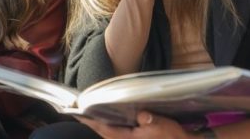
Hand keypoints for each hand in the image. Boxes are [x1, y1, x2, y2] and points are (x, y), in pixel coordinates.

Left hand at [76, 112, 193, 138]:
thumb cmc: (171, 138)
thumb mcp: (162, 126)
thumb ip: (150, 121)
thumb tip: (142, 115)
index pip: (104, 128)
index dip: (90, 121)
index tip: (78, 114)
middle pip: (103, 132)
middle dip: (91, 123)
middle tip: (79, 112)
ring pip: (109, 135)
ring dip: (100, 126)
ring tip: (90, 116)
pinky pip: (115, 135)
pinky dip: (109, 129)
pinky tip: (108, 122)